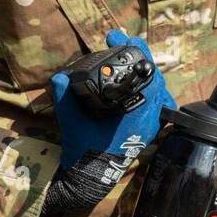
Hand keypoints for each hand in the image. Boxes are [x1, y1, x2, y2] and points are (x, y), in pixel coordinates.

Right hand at [50, 29, 175, 169]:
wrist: (89, 178)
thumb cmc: (83, 151)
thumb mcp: (72, 122)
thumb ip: (65, 98)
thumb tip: (59, 77)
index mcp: (138, 114)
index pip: (149, 75)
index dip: (137, 51)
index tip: (120, 38)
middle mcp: (149, 118)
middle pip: (155, 77)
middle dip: (138, 56)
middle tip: (118, 41)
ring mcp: (150, 123)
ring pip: (156, 88)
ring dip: (142, 70)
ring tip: (125, 56)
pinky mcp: (145, 127)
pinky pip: (154, 100)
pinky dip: (146, 86)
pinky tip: (132, 79)